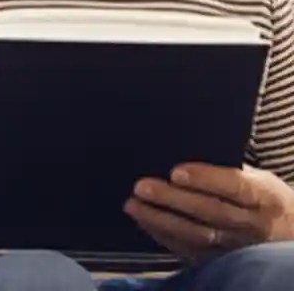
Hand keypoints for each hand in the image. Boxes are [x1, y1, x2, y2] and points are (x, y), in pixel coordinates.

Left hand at [126, 163, 293, 259]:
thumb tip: (184, 153)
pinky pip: (190, 251)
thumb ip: (230, 171)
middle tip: (141, 186)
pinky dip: (164, 237)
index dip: (205, 179)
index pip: (235, 187)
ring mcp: (238, 246)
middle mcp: (254, 224)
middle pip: (211, 211)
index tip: (176, 172)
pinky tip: (144, 222)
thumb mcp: (260, 180)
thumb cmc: (266, 199)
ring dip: (161, 220)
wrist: (290, 235)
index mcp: (265, 197)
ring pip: (197, 235)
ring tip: (133, 205)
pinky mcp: (223, 260)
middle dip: (173, 199)